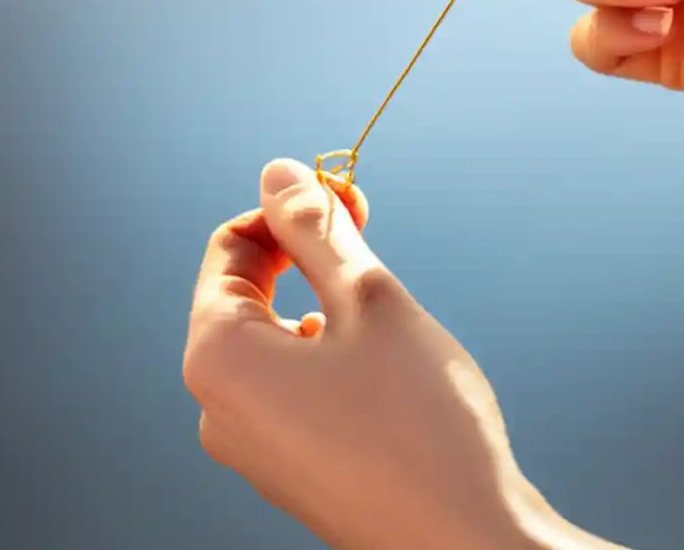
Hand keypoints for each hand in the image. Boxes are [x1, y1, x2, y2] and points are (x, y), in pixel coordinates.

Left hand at [182, 159, 619, 548]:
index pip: (231, 249)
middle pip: (249, 296)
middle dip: (308, 259)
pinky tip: (390, 374)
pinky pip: (298, 391)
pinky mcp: (295, 473)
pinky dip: (335, 360)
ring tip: (391, 317)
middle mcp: (218, 408)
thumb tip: (276, 171)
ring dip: (328, 309)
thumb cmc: (421, 423)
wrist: (465, 545)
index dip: (290, 212)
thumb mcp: (370, 301)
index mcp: (217, 357)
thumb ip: (316, 230)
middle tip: (374, 240)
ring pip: (280, 345)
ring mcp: (255, 449)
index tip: (351, 202)